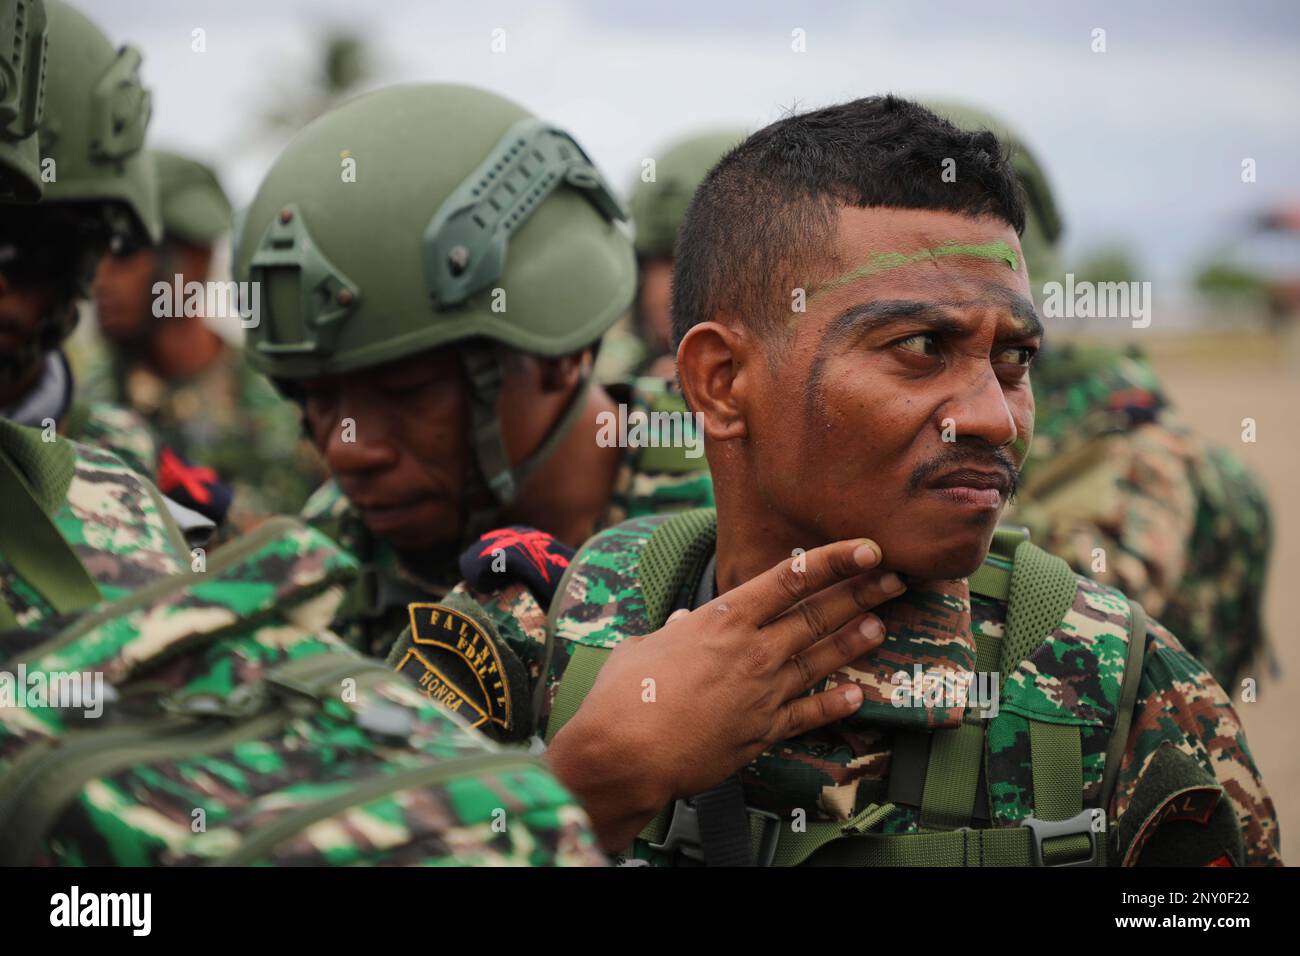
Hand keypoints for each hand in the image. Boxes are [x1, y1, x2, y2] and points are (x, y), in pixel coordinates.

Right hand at [545, 537, 904, 850]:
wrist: (626, 753)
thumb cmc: (623, 694)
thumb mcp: (644, 645)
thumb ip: (673, 631)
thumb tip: (682, 622)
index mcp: (724, 619)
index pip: (791, 578)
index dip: (835, 561)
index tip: (867, 549)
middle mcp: (753, 651)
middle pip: (817, 615)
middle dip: (861, 594)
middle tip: (894, 579)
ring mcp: (763, 692)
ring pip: (820, 660)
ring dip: (853, 641)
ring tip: (882, 626)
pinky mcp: (762, 732)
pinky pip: (807, 715)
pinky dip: (833, 705)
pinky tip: (855, 695)